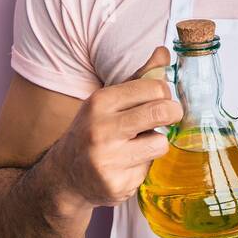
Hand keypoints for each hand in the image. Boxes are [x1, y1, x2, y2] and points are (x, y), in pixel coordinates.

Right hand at [46, 46, 181, 207]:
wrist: (63, 176)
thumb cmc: (92, 131)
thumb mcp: (107, 102)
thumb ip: (138, 79)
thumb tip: (164, 52)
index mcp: (100, 102)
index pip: (154, 87)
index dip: (164, 93)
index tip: (161, 99)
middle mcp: (101, 130)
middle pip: (160, 112)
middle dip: (174, 113)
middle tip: (171, 116)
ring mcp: (108, 160)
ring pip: (160, 143)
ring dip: (156, 143)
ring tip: (139, 144)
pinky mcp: (116, 185)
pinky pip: (148, 169)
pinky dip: (142, 167)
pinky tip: (124, 166)